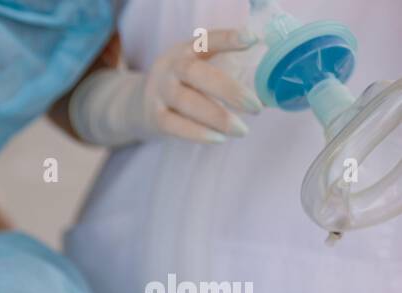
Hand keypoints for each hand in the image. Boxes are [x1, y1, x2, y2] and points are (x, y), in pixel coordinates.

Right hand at [138, 28, 264, 141]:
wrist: (137, 104)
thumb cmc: (183, 84)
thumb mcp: (196, 66)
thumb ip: (224, 70)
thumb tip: (269, 92)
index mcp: (186, 50)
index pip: (207, 40)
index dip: (228, 39)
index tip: (253, 39)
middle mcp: (170, 68)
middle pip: (197, 74)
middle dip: (229, 90)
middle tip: (256, 107)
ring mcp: (160, 93)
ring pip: (188, 103)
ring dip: (218, 118)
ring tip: (242, 131)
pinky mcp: (155, 118)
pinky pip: (176, 126)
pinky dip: (198, 133)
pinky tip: (219, 139)